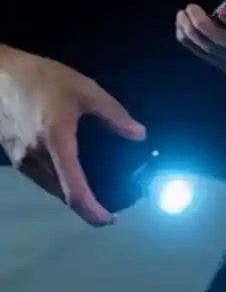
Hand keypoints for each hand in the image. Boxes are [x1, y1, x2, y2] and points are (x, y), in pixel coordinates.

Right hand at [0, 44, 146, 226]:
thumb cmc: (42, 78)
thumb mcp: (86, 90)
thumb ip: (114, 114)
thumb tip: (139, 134)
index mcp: (56, 142)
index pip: (73, 189)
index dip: (92, 210)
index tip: (110, 220)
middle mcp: (35, 157)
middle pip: (61, 195)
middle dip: (85, 206)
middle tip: (109, 208)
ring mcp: (20, 157)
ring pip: (48, 188)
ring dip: (70, 196)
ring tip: (94, 194)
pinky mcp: (12, 153)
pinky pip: (38, 177)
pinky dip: (56, 183)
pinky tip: (70, 175)